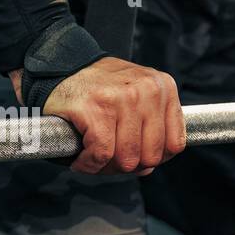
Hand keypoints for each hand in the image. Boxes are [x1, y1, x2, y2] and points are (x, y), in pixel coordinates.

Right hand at [39, 58, 185, 175]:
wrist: (60, 66)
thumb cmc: (98, 87)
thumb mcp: (136, 97)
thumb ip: (149, 130)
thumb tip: (147, 168)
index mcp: (163, 87)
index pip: (174, 144)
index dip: (152, 158)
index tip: (133, 155)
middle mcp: (147, 91)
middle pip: (150, 157)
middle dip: (127, 166)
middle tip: (108, 158)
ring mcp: (122, 99)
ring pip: (127, 160)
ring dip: (105, 167)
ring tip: (93, 156)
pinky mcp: (96, 110)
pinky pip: (101, 155)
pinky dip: (88, 164)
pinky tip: (81, 158)